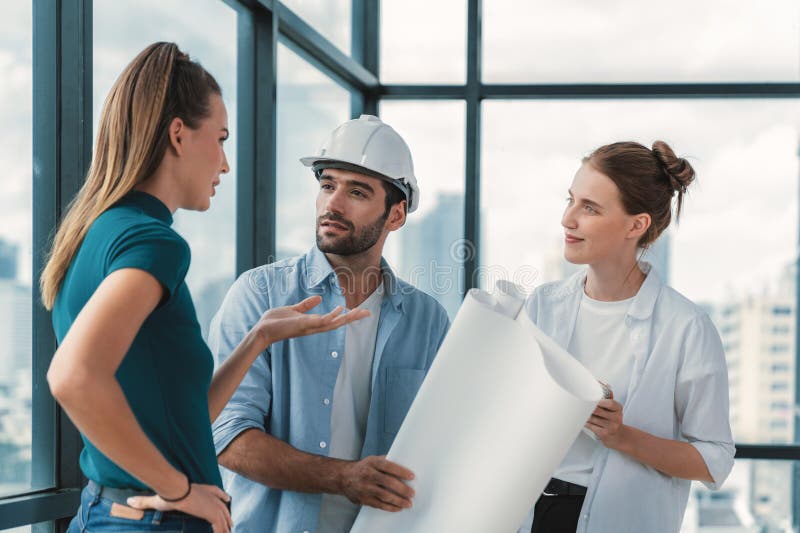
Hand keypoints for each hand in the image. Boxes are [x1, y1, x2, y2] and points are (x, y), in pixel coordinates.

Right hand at [126, 483, 231, 532]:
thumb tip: (130, 501)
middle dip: (227, 515)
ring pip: (224, 518)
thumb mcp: (158, 498)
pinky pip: (221, 526)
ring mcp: (213, 504)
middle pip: (223, 506)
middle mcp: (211, 496)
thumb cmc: (168, 493)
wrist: (177, 490)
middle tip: (230, 523)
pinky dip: (222, 532)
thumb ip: (145, 501)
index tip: (227, 499)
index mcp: (203, 489)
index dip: (222, 497)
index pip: (217, 492)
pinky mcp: (213, 513)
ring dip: (226, 526)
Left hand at [254, 296, 368, 347]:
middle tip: (368, 313)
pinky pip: (321, 321)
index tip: (360, 311)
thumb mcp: (293, 310)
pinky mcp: (303, 325)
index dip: (347, 316)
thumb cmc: (275, 322)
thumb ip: (306, 305)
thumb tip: (319, 298)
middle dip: (353, 318)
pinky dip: (331, 316)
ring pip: (333, 323)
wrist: (262, 330)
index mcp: (312, 323)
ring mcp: (309, 327)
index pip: (334, 319)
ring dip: (347, 318)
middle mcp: (314, 327)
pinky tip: (340, 310)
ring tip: (361, 312)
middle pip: (338, 323)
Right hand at [339, 455, 415, 511]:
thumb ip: (386, 461)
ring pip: (384, 495)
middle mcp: (368, 474)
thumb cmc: (362, 468)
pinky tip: (398, 507)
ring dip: (398, 500)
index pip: (388, 466)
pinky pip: (379, 505)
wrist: (342, 477)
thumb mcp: (372, 460)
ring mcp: (365, 488)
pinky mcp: (363, 499)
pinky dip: (390, 507)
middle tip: (412, 493)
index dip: (401, 471)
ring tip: (408, 503)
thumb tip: (403, 463)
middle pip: (388, 482)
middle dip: (402, 489)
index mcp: (372, 463)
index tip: (412, 476)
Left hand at [585, 398, 627, 449]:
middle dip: (588, 408)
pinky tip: (583, 420)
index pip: (610, 403)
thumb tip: (605, 384)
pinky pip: (591, 426)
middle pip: (598, 410)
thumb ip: (608, 396)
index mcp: (618, 408)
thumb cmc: (613, 419)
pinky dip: (585, 423)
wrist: (618, 436)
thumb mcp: (613, 408)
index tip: (591, 399)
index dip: (600, 401)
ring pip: (592, 418)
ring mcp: (611, 427)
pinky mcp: (604, 434)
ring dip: (585, 415)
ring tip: (580, 412)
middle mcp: (616, 418)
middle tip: (580, 404)